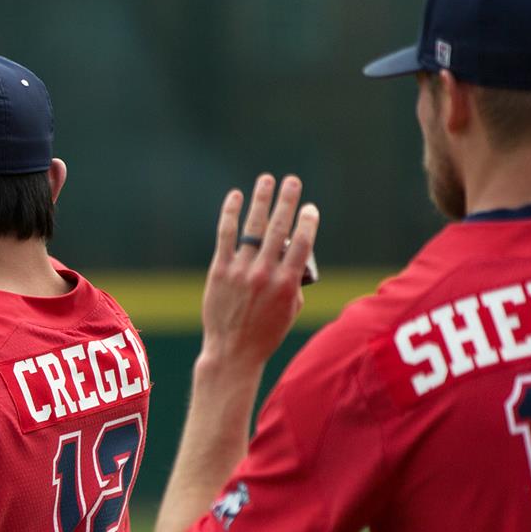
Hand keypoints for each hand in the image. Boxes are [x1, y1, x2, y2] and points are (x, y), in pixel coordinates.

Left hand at [200, 174, 318, 373]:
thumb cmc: (265, 333)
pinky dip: (230, 214)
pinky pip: (226, 236)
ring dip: (261, 200)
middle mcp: (264, 274)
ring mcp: (241, 271)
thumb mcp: (292, 310)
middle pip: (279, 229)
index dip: (308, 222)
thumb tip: (294, 257)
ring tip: (267, 180)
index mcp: (287, 283)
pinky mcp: (219, 271)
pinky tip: (236, 197)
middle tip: (292, 181)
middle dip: (287, 201)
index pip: (302, 243)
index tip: (310, 208)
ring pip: (253, 228)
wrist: (232, 352)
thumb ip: (295, 282)